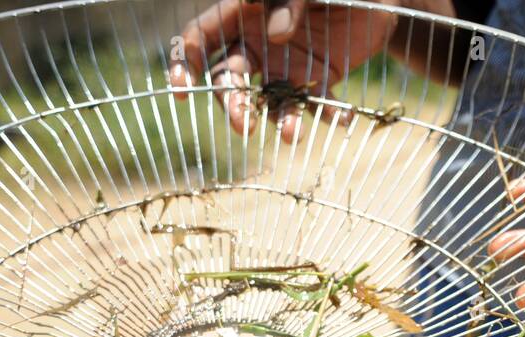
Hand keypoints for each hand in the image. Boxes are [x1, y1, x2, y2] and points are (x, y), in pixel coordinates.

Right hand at [169, 0, 400, 142]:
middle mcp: (256, 44)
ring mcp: (283, 66)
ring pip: (268, 100)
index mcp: (242, 14)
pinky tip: (341, 117)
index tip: (183, 89)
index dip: (184, 62)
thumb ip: (289, 1)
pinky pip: (315, 103)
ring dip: (278, 120)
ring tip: (294, 134)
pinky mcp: (315, 82)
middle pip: (229, 79)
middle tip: (245, 125)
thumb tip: (276, 33)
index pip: (202, 38)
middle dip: (233, 103)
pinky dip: (327, 113)